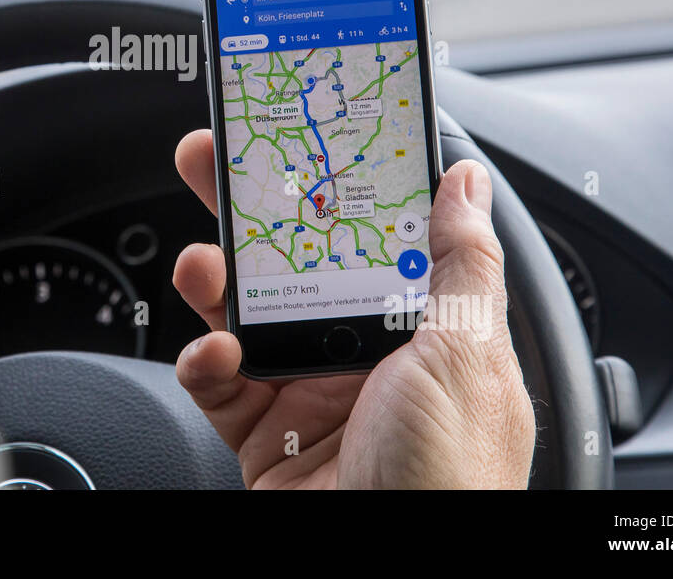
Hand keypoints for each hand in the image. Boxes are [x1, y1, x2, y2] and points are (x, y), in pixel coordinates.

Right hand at [173, 130, 534, 488]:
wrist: (386, 575)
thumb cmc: (449, 480)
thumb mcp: (468, 356)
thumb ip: (462, 264)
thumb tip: (466, 183)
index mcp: (422, 330)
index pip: (371, 237)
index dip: (334, 187)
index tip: (303, 139)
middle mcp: (364, 358)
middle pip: (297, 266)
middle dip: (251, 213)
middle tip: (212, 164)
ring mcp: (309, 395)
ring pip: (247, 315)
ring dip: (217, 282)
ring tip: (203, 264)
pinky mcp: (262, 435)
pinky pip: (219, 381)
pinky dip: (206, 361)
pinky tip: (216, 355)